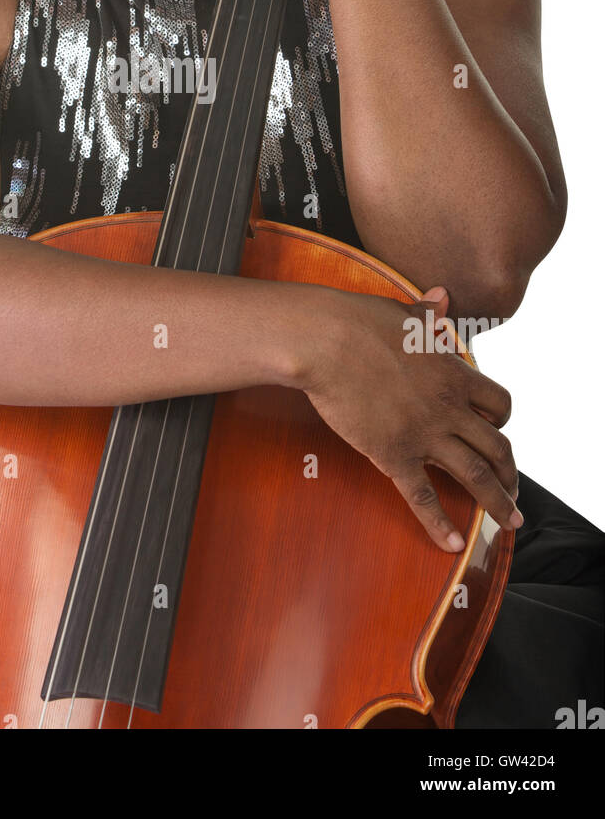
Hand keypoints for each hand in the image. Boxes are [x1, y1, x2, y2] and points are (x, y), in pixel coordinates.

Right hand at [298, 285, 520, 551]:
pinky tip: (452, 544)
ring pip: (475, 476)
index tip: (499, 431)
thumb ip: (429, 314)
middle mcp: (449, 407)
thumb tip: (441, 296)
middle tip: (514, 492)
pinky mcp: (394, 454)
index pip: (499, 404)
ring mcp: (424, 434)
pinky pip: (424, 497)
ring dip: (498, 503)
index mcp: (455, 374)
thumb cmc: (361, 322)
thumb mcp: (405, 316)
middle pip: (498, 447)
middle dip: (511, 474)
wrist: (326, 341)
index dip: (503, 421)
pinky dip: (440, 524)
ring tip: (509, 522)